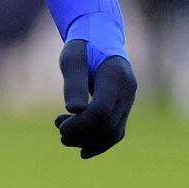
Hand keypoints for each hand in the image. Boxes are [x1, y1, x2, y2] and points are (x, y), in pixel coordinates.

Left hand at [55, 39, 136, 158]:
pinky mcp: (124, 107)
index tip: (60, 127)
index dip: (81, 125)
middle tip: (59, 130)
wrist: (100, 39)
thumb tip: (74, 110)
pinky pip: (116, 131)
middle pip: (108, 125)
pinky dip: (99, 143)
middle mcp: (128, 90)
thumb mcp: (72, 58)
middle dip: (82, 134)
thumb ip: (73, 82)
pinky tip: (82, 149)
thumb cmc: (82, 46)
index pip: (102, 110)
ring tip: (64, 135)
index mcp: (115, 75)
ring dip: (88, 140)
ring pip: (114, 132)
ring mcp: (129, 100)